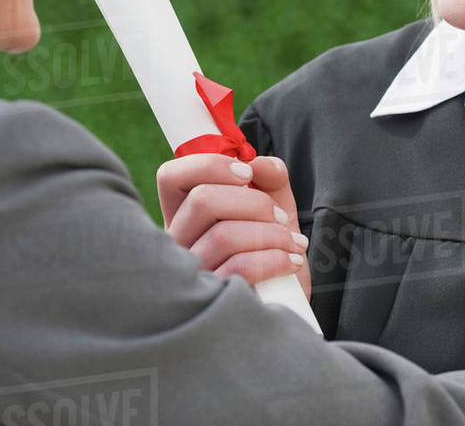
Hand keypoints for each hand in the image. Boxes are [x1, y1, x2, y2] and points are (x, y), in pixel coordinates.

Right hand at [157, 154, 310, 295]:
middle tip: (279, 216)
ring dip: (271, 233)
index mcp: (185, 214)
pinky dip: (275, 258)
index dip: (210, 165)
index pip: (171, 177)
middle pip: (202, 201)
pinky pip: (240, 267)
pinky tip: (290, 261)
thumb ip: (270, 175)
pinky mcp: (211, 300)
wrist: (288, 299)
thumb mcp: (276, 202)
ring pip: (223, 235)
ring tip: (292, 242)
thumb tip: (258, 165)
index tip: (247, 173)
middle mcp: (178, 243)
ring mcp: (191, 273)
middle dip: (253, 202)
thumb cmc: (272, 246)